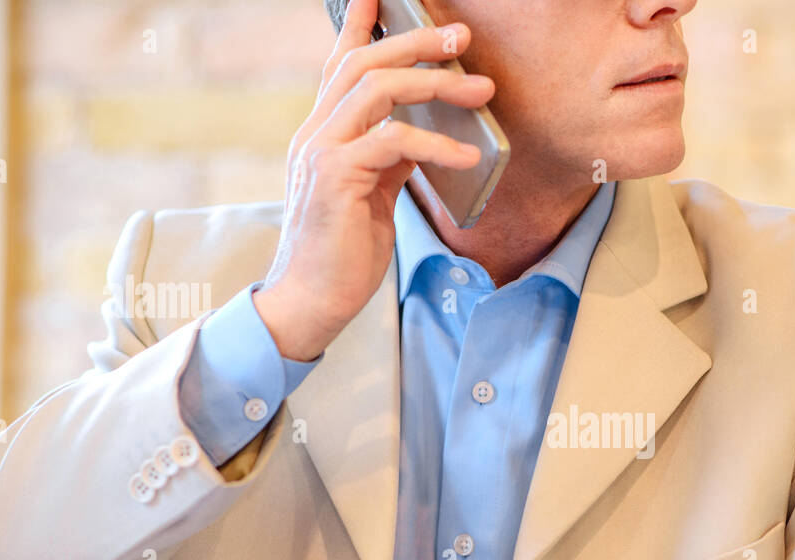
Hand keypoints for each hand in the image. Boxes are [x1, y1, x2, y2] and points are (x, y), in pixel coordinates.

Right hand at [253, 0, 494, 360]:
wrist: (312, 299)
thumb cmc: (344, 251)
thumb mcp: (373, 193)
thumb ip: (389, 158)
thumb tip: (423, 134)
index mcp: (322, 133)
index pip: (339, 65)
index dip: (360, 25)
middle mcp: (315, 133)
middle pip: (363, 63)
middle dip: (415, 42)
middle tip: (461, 37)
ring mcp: (321, 151)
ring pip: (376, 89)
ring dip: (435, 83)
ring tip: (481, 88)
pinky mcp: (336, 177)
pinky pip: (393, 141)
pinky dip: (436, 143)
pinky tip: (467, 154)